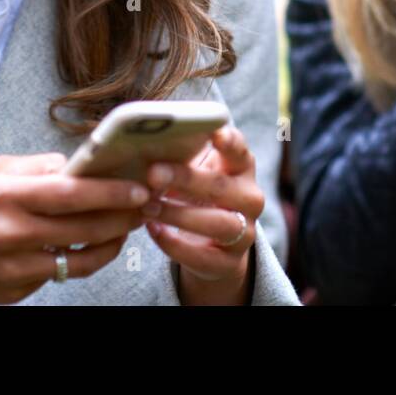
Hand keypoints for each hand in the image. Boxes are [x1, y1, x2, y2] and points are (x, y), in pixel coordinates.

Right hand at [0, 152, 149, 304]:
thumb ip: (36, 168)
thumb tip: (76, 166)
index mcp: (8, 195)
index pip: (74, 193)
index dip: (112, 191)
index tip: (140, 187)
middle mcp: (13, 233)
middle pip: (86, 228)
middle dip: (123, 217)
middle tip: (146, 206)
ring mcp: (14, 268)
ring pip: (80, 260)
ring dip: (108, 243)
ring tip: (123, 228)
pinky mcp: (14, 292)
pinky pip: (55, 273)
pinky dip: (72, 259)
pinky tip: (82, 245)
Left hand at [142, 126, 263, 304]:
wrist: (215, 246)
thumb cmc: (199, 194)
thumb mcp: (199, 171)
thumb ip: (183, 155)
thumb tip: (145, 139)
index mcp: (242, 168)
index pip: (240, 151)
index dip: (229, 142)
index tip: (214, 134)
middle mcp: (250, 199)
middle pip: (222, 187)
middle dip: (186, 179)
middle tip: (153, 173)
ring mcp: (245, 232)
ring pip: (217, 223)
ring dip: (178, 214)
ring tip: (148, 206)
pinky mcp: (230, 262)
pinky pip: (203, 256)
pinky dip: (174, 244)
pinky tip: (152, 230)